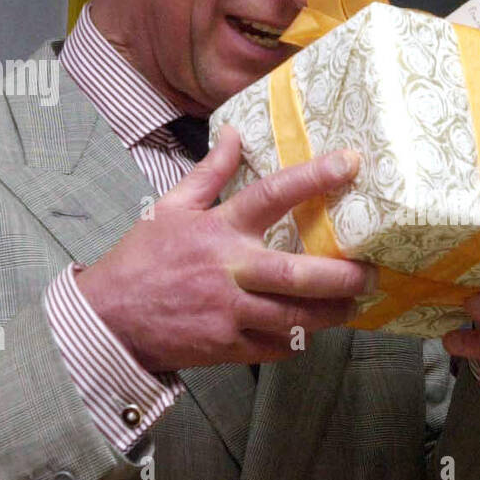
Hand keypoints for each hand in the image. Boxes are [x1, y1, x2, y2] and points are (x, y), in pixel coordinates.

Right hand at [76, 125, 375, 371]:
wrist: (107, 319)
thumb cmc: (142, 259)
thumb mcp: (169, 207)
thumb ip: (209, 172)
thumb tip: (236, 132)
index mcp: (217, 229)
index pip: (271, 194)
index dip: (314, 177)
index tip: (351, 162)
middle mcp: (227, 270)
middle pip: (296, 274)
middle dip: (342, 276)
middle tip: (372, 273)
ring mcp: (227, 312)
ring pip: (293, 317)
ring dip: (330, 314)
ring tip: (352, 306)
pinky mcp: (225, 346)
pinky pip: (274, 347)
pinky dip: (296, 341)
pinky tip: (309, 332)